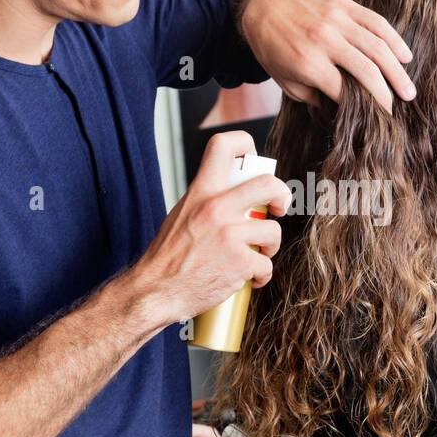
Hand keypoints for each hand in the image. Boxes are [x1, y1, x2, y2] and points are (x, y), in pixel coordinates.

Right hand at [135, 130, 291, 329]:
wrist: (155, 291)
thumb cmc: (168, 256)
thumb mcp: (181, 213)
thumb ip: (206, 200)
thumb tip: (234, 193)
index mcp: (200, 191)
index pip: (223, 146)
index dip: (246, 145)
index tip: (256, 163)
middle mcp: (216, 208)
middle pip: (268, 184)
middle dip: (282, 196)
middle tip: (279, 207)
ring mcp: (230, 235)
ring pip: (273, 231)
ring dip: (271, 246)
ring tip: (259, 254)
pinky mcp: (240, 262)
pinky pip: (267, 264)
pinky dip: (262, 274)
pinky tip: (252, 278)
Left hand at [240, 0, 415, 113]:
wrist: (265, 6)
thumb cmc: (273, 49)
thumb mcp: (285, 81)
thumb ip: (311, 98)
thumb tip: (338, 111)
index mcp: (308, 62)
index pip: (345, 90)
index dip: (362, 107)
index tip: (373, 118)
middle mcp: (325, 40)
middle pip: (367, 71)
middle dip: (385, 94)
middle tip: (397, 110)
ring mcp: (337, 20)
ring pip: (378, 47)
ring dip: (397, 72)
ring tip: (408, 91)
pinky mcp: (345, 6)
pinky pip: (376, 22)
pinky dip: (394, 41)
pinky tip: (405, 57)